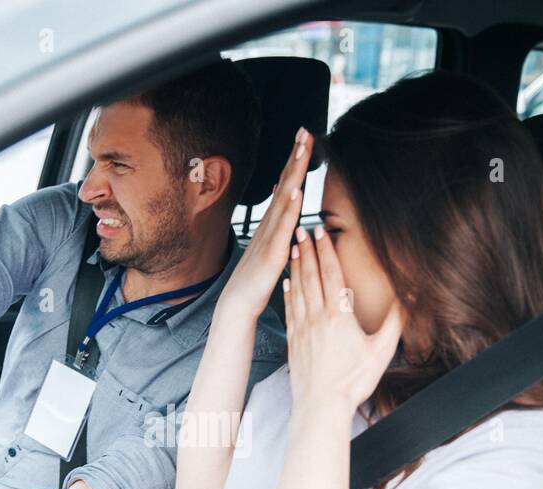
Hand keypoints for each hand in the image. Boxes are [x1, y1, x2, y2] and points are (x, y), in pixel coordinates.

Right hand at [217, 127, 313, 319]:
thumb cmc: (255, 281)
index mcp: (272, 224)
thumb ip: (281, 232)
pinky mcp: (271, 254)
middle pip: (285, 184)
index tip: (304, 138)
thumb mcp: (272, 250)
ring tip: (302, 150)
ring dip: (294, 173)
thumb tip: (291, 217)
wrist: (237, 305)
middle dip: (295, 157)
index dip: (294, 162)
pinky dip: (289, 208)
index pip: (286, 186)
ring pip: (284, 198)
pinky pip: (282, 228)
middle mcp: (269, 225)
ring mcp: (269, 237)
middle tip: (305, 131)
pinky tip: (296, 191)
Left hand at [284, 225, 403, 412]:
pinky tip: (286, 283)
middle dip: (307, 250)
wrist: (321, 406)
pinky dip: (287, 292)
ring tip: (293, 247)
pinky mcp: (293, 340)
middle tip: (302, 229)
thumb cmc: (353, 382)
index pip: (331, 274)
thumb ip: (394, 323)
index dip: (326, 250)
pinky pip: (289, 309)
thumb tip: (407, 300)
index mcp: (338, 315)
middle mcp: (317, 317)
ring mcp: (302, 328)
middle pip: (311, 276)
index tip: (322, 231)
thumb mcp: (381, 351)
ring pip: (297, 289)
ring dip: (295, 266)